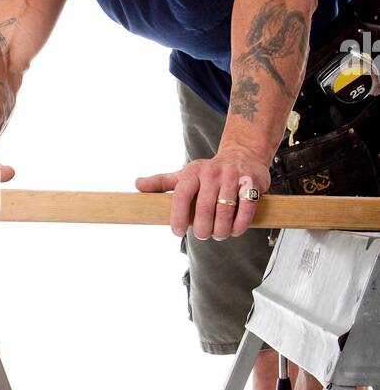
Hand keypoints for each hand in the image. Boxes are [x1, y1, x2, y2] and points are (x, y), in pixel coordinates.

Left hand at [135, 146, 268, 239]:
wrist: (243, 155)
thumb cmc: (209, 172)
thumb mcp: (184, 175)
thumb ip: (161, 183)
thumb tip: (137, 185)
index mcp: (193, 172)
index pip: (181, 194)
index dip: (178, 216)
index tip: (177, 232)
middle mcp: (212, 173)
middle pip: (205, 208)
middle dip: (202, 229)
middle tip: (202, 234)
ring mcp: (233, 177)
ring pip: (225, 212)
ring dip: (221, 230)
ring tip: (218, 234)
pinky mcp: (253, 183)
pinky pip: (246, 210)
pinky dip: (239, 225)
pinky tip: (234, 229)